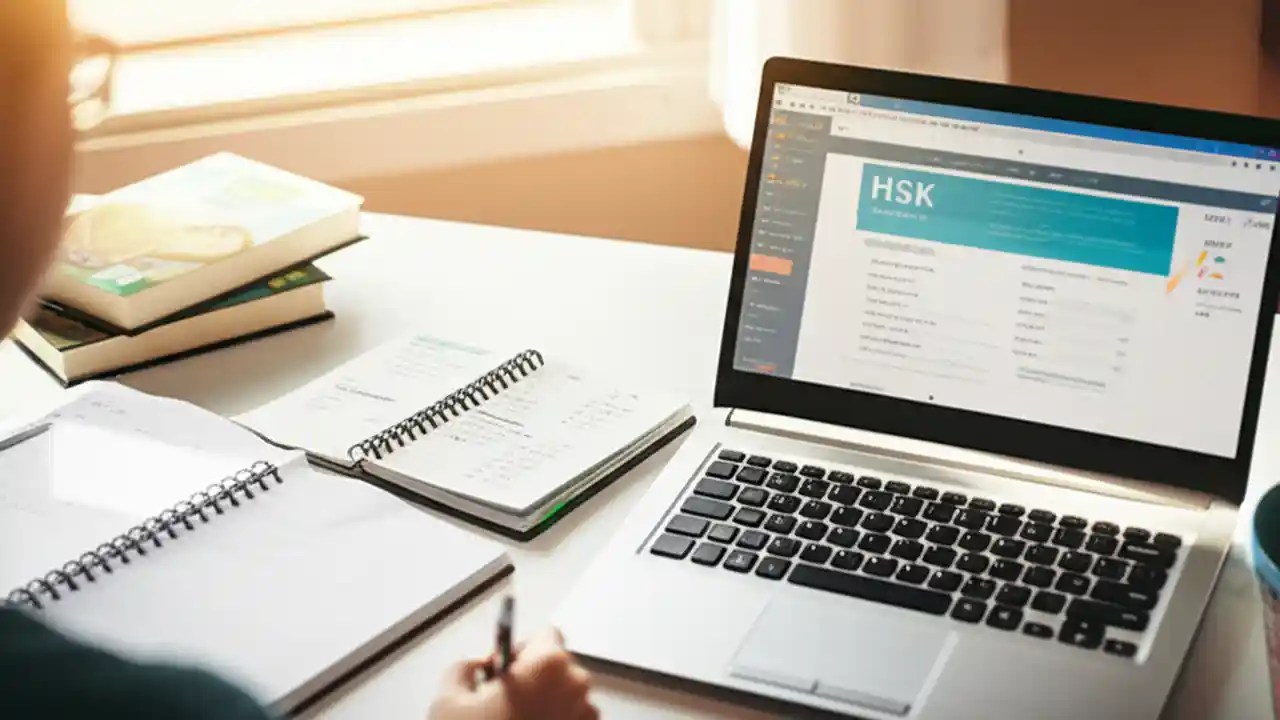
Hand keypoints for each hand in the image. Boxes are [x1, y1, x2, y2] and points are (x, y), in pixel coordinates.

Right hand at [428, 627, 597, 719]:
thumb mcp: (449, 699)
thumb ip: (464, 667)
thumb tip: (476, 665)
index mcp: (548, 665)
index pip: (545, 635)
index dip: (522, 648)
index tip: (504, 668)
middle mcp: (575, 686)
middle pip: (557, 665)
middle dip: (532, 677)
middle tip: (502, 700)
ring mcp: (585, 716)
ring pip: (565, 694)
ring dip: (544, 702)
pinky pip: (571, 719)